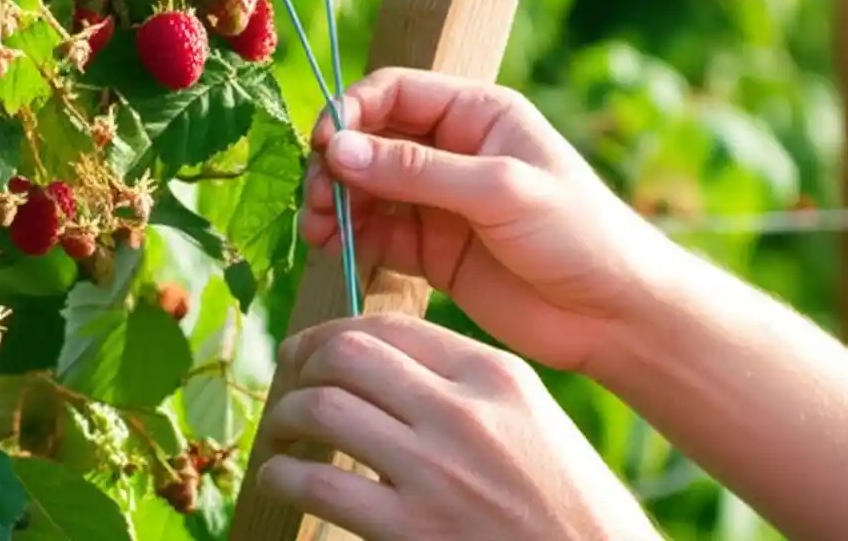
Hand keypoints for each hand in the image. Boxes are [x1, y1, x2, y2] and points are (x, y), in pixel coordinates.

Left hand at [256, 314, 660, 540]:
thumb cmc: (567, 502)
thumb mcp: (532, 418)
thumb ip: (467, 385)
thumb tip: (386, 365)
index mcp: (496, 376)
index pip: (390, 327)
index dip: (333, 331)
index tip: (311, 349)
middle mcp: (463, 413)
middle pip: (348, 355)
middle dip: (303, 364)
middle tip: (289, 383)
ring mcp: (435, 473)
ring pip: (323, 409)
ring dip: (284, 417)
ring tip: (279, 433)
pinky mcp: (412, 532)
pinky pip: (318, 485)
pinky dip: (283, 475)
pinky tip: (283, 478)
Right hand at [301, 67, 678, 371]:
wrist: (615, 315)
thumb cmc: (577, 234)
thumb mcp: (499, 191)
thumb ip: (416, 170)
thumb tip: (338, 149)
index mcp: (477, 114)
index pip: (394, 92)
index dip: (351, 112)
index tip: (323, 145)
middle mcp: (452, 150)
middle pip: (369, 141)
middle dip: (336, 166)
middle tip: (316, 201)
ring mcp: (440, 202)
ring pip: (365, 190)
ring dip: (334, 204)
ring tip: (317, 231)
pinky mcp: (433, 250)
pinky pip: (377, 234)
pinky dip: (350, 238)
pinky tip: (334, 250)